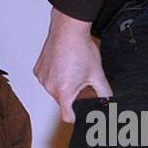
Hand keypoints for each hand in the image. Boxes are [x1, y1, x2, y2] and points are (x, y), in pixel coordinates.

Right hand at [34, 7, 111, 122]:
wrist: (68, 30)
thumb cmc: (81, 50)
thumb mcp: (97, 75)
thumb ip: (105, 92)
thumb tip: (109, 101)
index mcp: (64, 92)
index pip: (68, 116)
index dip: (77, 116)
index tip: (83, 113)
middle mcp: (49, 87)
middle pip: (63, 102)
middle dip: (74, 97)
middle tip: (83, 83)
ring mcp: (42, 78)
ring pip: (55, 91)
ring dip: (65, 86)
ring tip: (74, 72)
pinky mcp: (38, 70)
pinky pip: (48, 80)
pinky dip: (56, 78)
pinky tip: (65, 67)